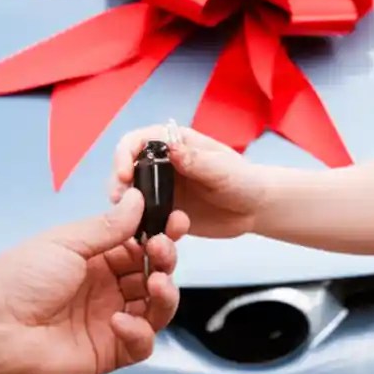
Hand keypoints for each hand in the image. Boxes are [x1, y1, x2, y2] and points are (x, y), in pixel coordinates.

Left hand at [0, 188, 188, 373]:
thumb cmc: (17, 281)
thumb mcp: (67, 242)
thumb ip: (108, 226)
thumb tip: (137, 200)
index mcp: (95, 259)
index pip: (140, 246)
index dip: (160, 235)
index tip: (173, 223)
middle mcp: (105, 289)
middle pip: (154, 275)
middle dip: (165, 260)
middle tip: (161, 250)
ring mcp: (108, 321)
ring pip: (156, 309)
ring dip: (165, 294)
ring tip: (157, 283)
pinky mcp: (108, 352)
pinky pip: (141, 344)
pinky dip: (140, 332)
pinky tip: (120, 321)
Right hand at [109, 124, 266, 238]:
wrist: (254, 209)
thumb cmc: (243, 180)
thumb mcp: (223, 169)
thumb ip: (197, 161)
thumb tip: (172, 149)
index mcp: (174, 143)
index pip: (138, 141)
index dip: (125, 154)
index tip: (125, 174)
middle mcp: (162, 164)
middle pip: (127, 167)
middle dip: (118, 182)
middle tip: (119, 200)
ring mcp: (161, 189)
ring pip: (131, 194)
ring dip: (125, 205)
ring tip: (127, 219)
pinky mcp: (163, 213)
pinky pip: (144, 217)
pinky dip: (139, 224)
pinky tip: (144, 233)